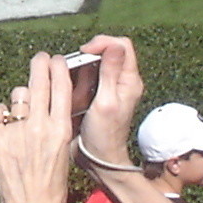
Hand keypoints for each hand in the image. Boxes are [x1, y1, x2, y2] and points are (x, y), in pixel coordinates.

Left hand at [0, 52, 72, 202]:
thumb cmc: (52, 185)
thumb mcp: (62, 151)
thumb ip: (55, 125)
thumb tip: (47, 102)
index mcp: (60, 129)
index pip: (61, 86)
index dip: (59, 68)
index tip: (56, 60)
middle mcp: (39, 126)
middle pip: (38, 81)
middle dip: (40, 64)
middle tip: (40, 58)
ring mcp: (17, 131)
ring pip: (17, 93)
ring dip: (19, 98)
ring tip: (21, 110)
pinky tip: (4, 125)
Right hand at [75, 34, 142, 168]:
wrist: (99, 159)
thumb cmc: (104, 135)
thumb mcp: (105, 102)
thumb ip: (109, 73)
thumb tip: (114, 46)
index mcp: (129, 81)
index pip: (122, 46)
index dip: (103, 43)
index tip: (85, 52)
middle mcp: (123, 81)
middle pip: (109, 51)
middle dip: (91, 54)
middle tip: (76, 66)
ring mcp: (112, 87)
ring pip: (98, 63)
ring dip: (84, 67)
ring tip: (74, 79)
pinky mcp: (100, 94)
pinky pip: (90, 76)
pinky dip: (80, 77)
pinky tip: (73, 87)